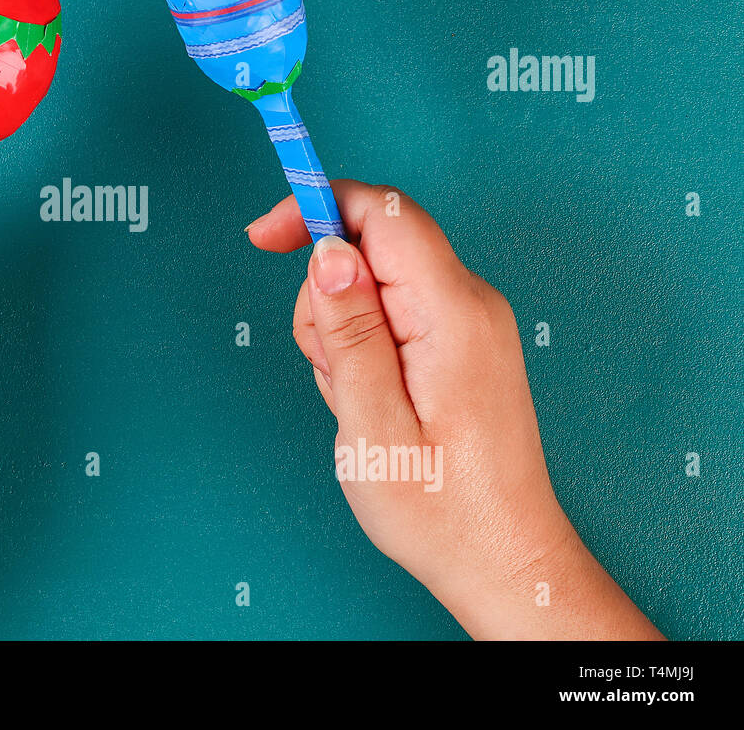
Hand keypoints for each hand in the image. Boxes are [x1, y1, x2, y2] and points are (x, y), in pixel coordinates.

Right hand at [248, 180, 660, 639]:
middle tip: (329, 370)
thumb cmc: (440, 509)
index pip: (385, 213)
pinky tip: (372, 401)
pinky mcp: (461, 342)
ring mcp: (470, 322)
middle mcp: (470, 304)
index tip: (264, 236)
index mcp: (453, 315)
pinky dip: (363, 346)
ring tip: (355, 400)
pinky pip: (394, 313)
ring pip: (377, 281)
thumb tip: (328, 250)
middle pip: (374, 245)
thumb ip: (349, 331)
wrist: (502, 560)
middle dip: (326, 294)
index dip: (318, 207)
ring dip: (342, 329)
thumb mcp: (372, 425)